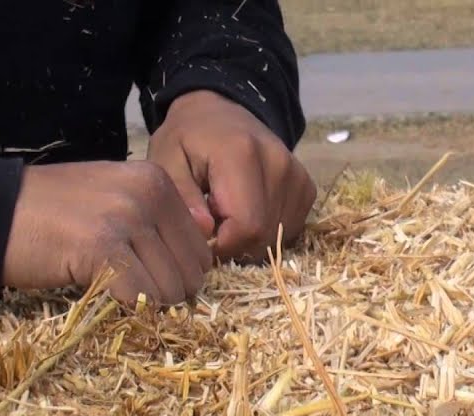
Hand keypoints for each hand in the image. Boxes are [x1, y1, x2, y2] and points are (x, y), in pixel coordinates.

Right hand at [3, 161, 212, 305]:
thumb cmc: (50, 214)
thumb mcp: (114, 199)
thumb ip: (157, 222)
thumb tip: (199, 262)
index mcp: (156, 181)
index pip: (200, 249)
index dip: (178, 273)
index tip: (148, 278)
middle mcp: (147, 194)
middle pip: (191, 273)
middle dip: (165, 292)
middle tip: (128, 289)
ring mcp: (126, 219)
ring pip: (169, 290)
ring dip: (143, 303)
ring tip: (110, 288)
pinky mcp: (101, 247)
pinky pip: (140, 297)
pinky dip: (124, 307)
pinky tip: (100, 294)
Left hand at [147, 90, 316, 262]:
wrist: (220, 112)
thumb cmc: (187, 139)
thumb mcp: (166, 162)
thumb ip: (182, 198)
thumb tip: (205, 231)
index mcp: (242, 155)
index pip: (246, 226)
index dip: (223, 246)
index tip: (202, 237)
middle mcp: (279, 164)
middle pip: (264, 235)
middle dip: (235, 243)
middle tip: (212, 223)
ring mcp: (298, 176)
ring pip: (278, 236)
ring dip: (251, 238)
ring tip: (228, 213)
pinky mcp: (307, 187)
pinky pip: (289, 228)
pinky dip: (267, 230)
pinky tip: (248, 210)